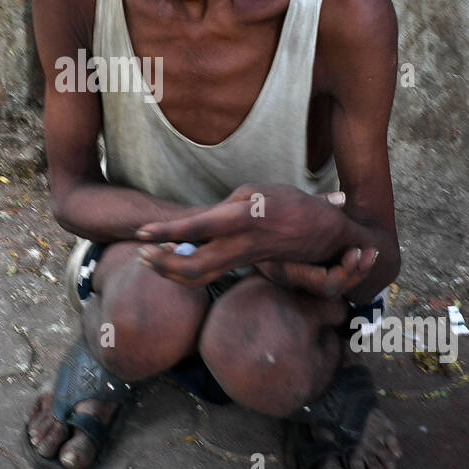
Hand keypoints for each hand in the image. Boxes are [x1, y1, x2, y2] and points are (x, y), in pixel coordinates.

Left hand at [135, 183, 352, 287]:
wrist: (326, 234)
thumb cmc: (290, 204)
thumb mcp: (255, 192)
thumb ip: (224, 207)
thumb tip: (200, 222)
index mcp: (243, 219)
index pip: (198, 227)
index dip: (167, 232)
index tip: (143, 232)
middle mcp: (241, 244)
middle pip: (193, 266)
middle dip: (162, 263)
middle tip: (142, 253)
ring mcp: (243, 260)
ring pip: (200, 276)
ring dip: (171, 270)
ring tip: (150, 259)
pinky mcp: (245, 267)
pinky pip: (212, 274)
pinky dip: (188, 271)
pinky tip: (175, 260)